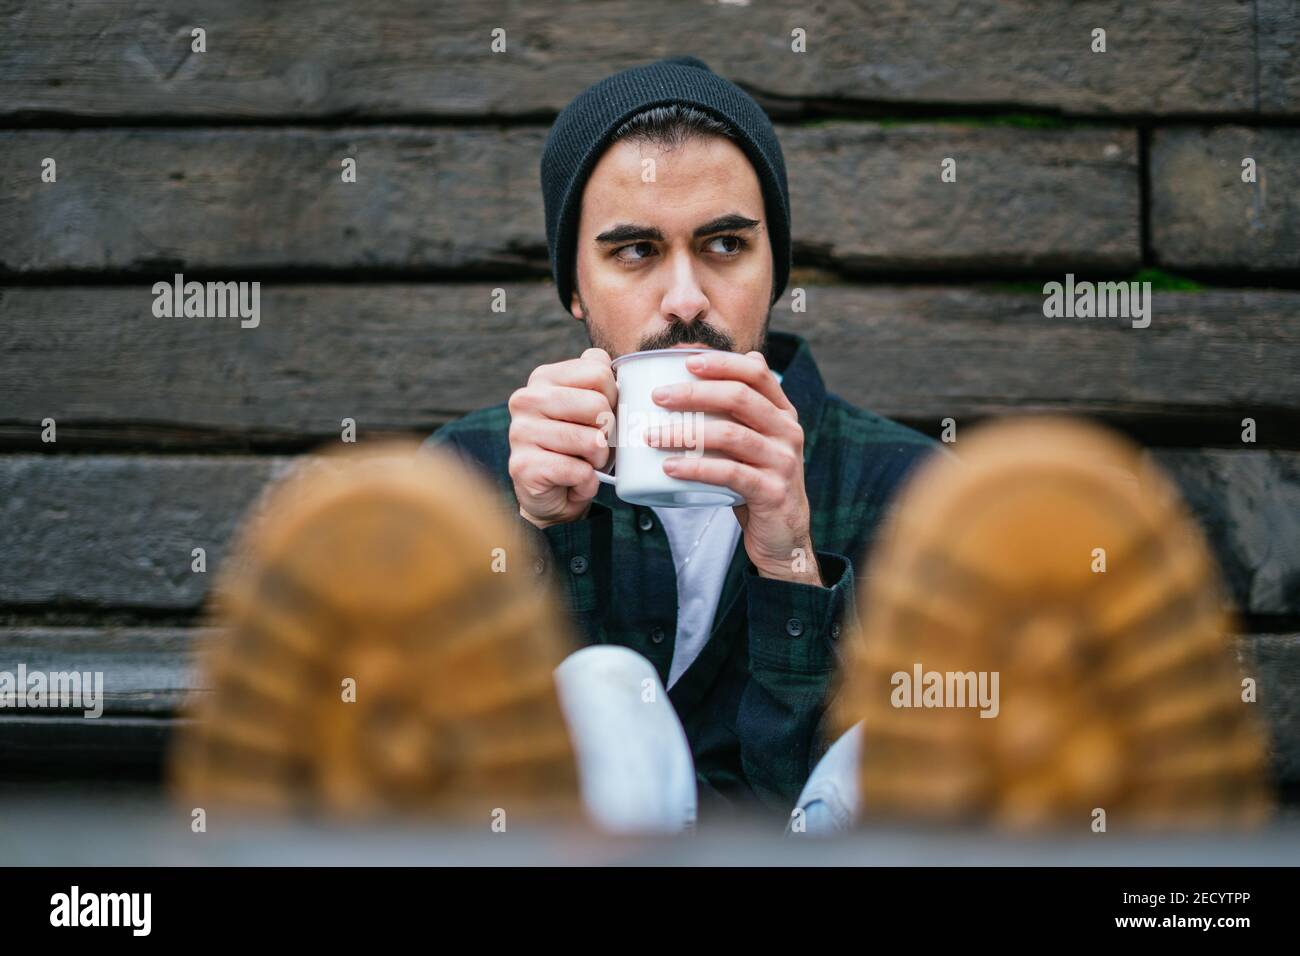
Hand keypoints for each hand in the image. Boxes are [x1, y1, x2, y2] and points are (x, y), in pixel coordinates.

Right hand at [507, 348, 616, 528]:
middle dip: (609, 432)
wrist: (554, 495)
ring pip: (591, 441)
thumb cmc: (580, 447)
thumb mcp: (593, 407)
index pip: (599, 371)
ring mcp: (520, 432)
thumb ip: (601, 381)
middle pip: (597, 405)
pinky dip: (587, 482)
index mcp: (544, 377)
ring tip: (586, 463)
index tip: (603, 415)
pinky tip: (574, 482)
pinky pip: (578, 471)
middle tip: (596, 445)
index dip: (614, 397)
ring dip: (599, 459)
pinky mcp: (523, 466)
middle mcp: (526, 399)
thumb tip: (615, 367)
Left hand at [646, 349, 823, 586]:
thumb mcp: (753, 441)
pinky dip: (696, 468)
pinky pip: (730, 473)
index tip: (685, 360)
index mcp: (782, 412)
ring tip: (652, 435)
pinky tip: (670, 468)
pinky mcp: (772, 491)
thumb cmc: (758, 481)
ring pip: (731, 434)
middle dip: (695, 392)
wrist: (783, 535)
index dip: (721, 362)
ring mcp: (783, 462)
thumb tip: (709, 364)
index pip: (756, 373)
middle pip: (740, 397)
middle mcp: (788, 431)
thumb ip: (738, 409)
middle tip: (658, 397)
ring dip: (686, 432)